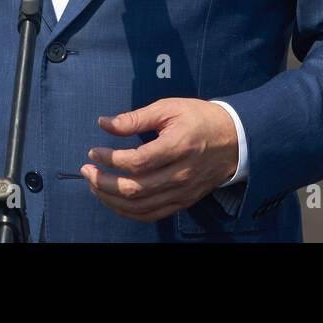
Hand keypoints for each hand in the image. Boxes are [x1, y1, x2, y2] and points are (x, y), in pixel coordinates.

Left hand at [81, 98, 238, 222]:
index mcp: (178, 146)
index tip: (94, 151)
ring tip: (94, 185)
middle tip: (87, 170)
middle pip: (134, 189)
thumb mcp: (169, 108)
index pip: (137, 162)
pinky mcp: (183, 201)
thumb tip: (104, 123)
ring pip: (139, 206)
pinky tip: (114, 200)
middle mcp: (180, 174)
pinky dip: (128, 212)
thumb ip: (136, 118)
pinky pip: (151, 214)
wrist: (235, 139)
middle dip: (103, 182)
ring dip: (111, 199)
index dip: (110, 159)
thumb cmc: (200, 119)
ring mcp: (182, 191)